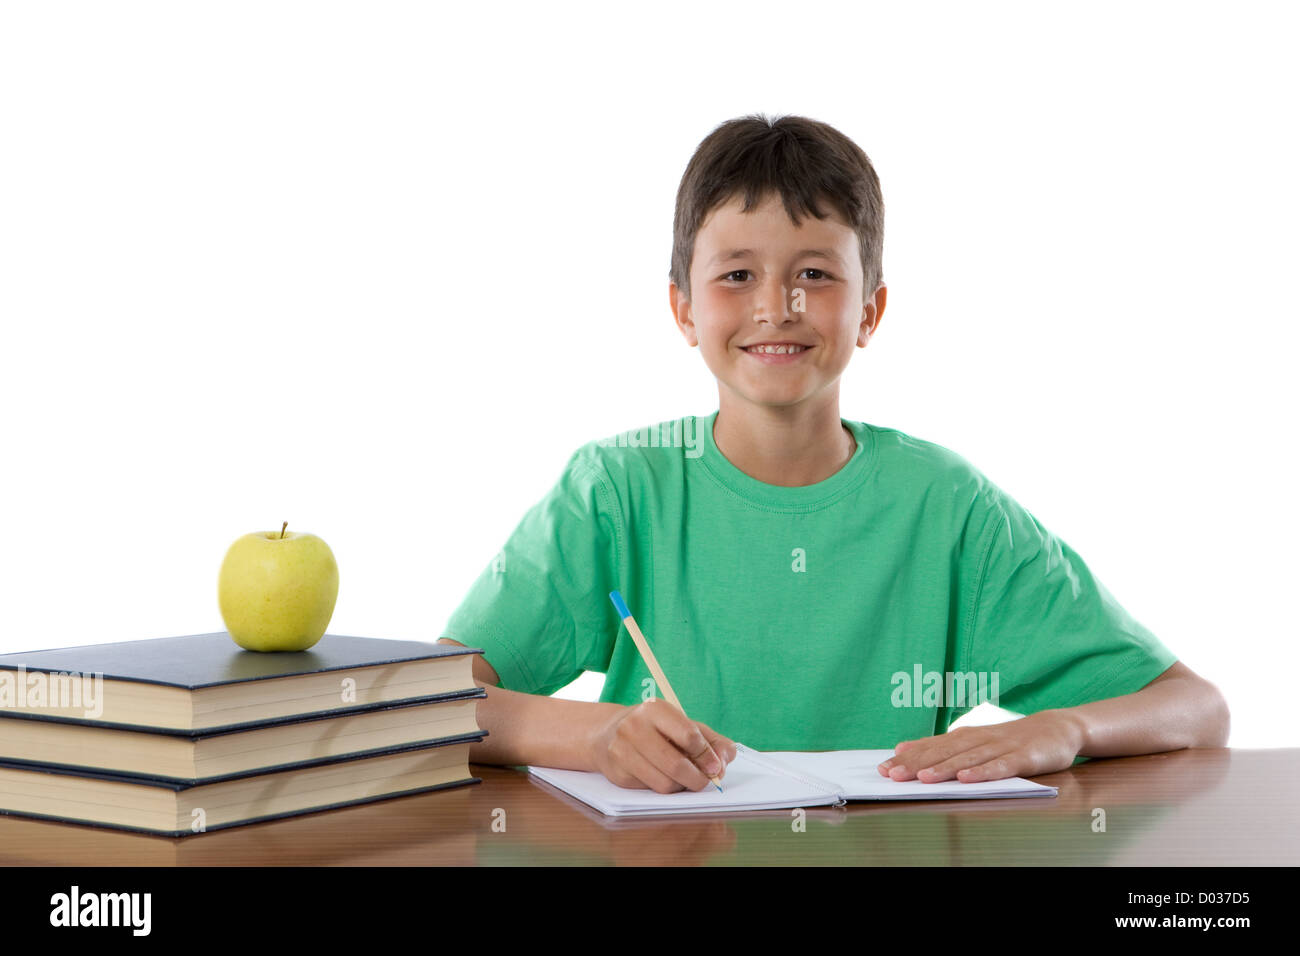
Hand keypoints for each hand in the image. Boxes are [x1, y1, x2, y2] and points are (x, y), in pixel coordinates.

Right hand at [587, 698, 736, 792]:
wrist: (608, 733)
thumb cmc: (655, 729)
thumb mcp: (683, 724)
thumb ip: (712, 740)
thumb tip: (725, 760)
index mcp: (655, 709)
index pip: (689, 736)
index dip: (707, 755)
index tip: (716, 766)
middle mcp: (635, 726)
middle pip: (676, 764)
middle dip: (698, 778)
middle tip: (706, 780)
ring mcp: (622, 750)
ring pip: (665, 783)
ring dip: (682, 786)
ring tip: (684, 778)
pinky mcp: (618, 773)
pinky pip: (651, 790)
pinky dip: (665, 788)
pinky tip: (664, 777)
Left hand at [876, 710, 1085, 782]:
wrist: (1057, 728)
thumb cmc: (1010, 739)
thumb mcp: (973, 740)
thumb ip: (941, 746)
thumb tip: (903, 748)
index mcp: (964, 736)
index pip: (931, 747)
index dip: (907, 758)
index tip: (882, 767)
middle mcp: (978, 739)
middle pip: (943, 752)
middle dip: (917, 764)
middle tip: (892, 774)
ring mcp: (1001, 748)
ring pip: (968, 759)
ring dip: (944, 768)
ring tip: (923, 778)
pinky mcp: (1022, 758)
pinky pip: (1000, 767)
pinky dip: (982, 772)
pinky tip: (966, 778)